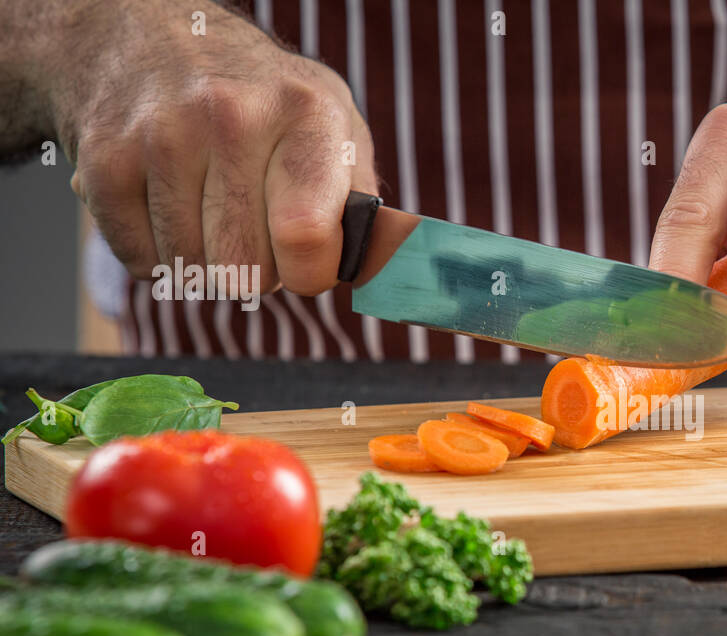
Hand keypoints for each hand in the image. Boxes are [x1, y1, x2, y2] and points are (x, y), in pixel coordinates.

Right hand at [50, 0, 376, 294]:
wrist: (148, 39)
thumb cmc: (262, 104)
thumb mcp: (334, 127)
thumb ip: (363, 203)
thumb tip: (387, 271)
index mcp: (307, 114)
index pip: (306, 237)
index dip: (309, 272)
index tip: (306, 260)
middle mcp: (232, 117)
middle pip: (246, 271)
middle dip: (255, 268)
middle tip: (251, 224)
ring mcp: (161, 135)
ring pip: (193, 271)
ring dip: (204, 259)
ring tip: (207, 205)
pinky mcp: (104, 161)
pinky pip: (143, 262)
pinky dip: (157, 253)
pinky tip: (167, 203)